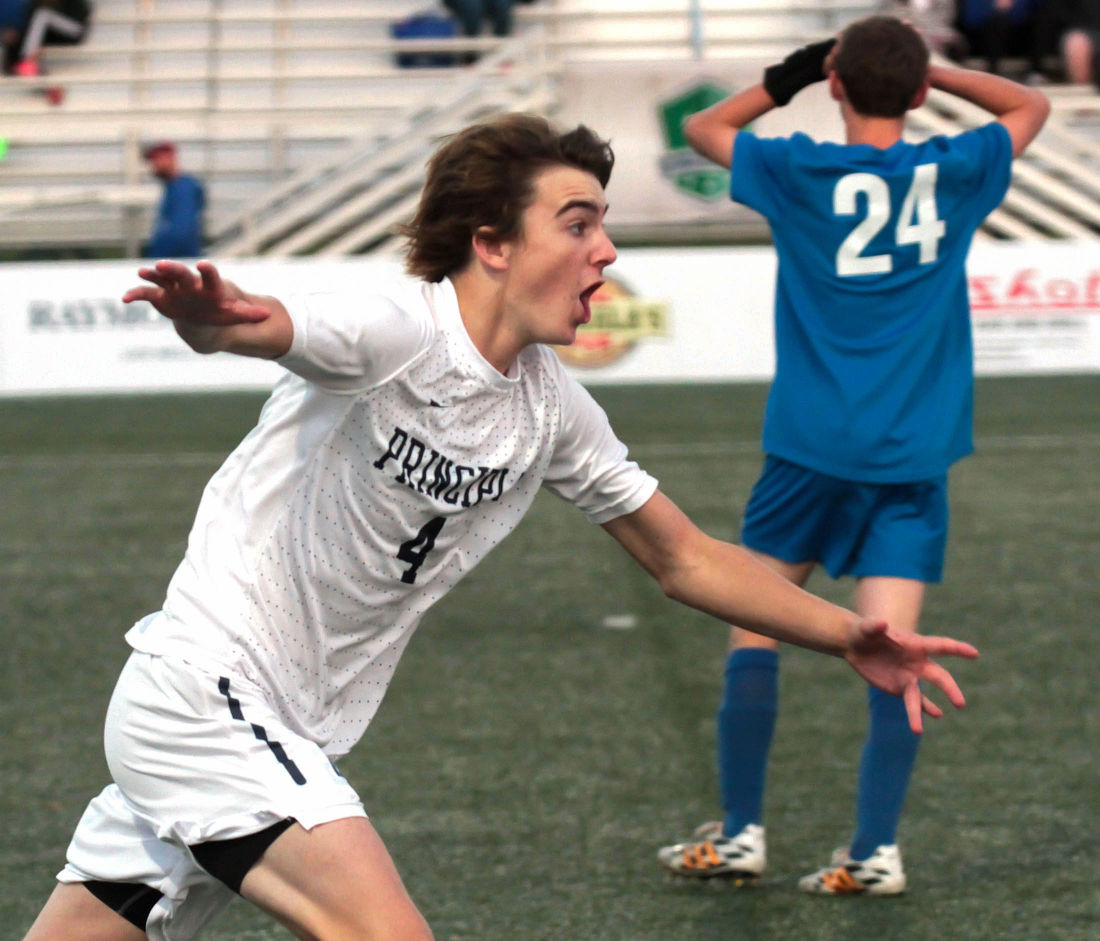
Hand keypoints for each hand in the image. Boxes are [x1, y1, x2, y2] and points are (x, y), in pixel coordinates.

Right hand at [122, 259, 270, 326]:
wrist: (204, 319)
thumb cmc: (220, 312)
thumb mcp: (234, 314)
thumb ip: (249, 314)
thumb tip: (268, 315)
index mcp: (209, 285)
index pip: (209, 275)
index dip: (207, 271)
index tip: (205, 264)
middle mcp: (189, 282)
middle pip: (181, 272)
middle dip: (173, 268)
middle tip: (163, 265)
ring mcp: (173, 288)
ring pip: (161, 278)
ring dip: (152, 275)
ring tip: (142, 273)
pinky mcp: (161, 297)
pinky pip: (146, 294)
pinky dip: (136, 295)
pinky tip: (125, 299)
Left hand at [844, 619, 978, 733]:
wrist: (855, 645)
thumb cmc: (863, 631)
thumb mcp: (866, 627)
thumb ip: (874, 626)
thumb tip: (882, 624)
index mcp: (915, 644)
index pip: (940, 646)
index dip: (957, 648)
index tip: (974, 653)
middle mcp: (917, 662)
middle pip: (939, 676)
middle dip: (949, 688)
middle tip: (960, 703)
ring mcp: (909, 677)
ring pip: (922, 695)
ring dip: (929, 708)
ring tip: (939, 717)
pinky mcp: (899, 688)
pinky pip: (915, 702)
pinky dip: (922, 711)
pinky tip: (929, 720)